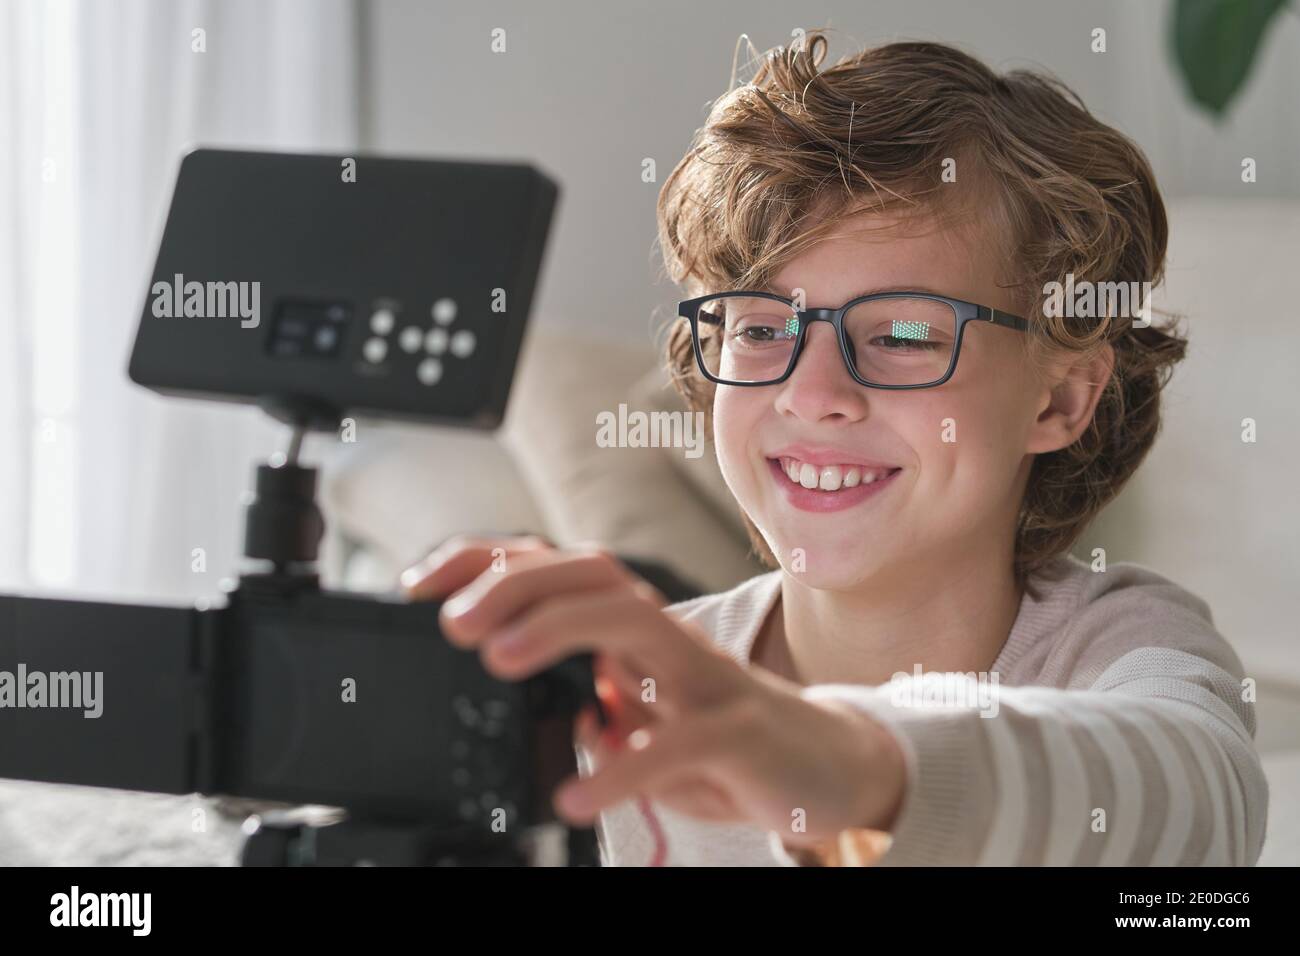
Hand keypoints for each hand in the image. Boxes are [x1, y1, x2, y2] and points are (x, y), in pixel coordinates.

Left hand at [401, 534, 905, 845]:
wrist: (830, 763)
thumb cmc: (727, 736)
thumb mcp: (646, 717)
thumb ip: (596, 709)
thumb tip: (547, 720)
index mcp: (634, 633)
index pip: (557, 572)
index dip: (486, 563)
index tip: (420, 581)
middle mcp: (667, 639)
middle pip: (591, 575)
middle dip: (516, 583)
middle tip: (454, 624)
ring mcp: (706, 680)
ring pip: (632, 621)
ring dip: (557, 629)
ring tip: (496, 659)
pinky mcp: (739, 733)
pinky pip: (680, 742)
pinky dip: (625, 767)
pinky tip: (577, 797)